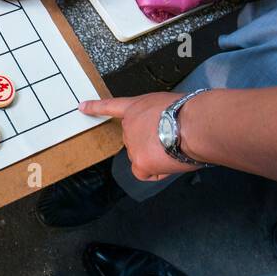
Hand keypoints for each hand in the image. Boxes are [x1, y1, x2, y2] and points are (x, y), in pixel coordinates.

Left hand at [80, 92, 200, 180]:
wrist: (194, 124)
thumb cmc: (192, 111)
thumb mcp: (172, 102)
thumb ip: (162, 114)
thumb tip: (171, 128)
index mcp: (138, 106)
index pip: (113, 106)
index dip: (96, 107)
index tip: (81, 107)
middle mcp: (130, 125)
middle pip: (135, 139)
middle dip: (151, 142)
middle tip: (172, 139)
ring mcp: (132, 144)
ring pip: (142, 157)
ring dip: (157, 156)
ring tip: (176, 147)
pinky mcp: (140, 162)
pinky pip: (145, 173)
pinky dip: (156, 172)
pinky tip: (167, 163)